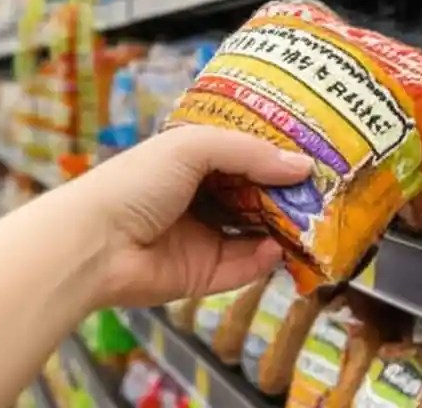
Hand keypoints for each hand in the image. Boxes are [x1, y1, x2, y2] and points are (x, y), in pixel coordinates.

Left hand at [78, 125, 310, 306]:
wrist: (96, 243)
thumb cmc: (136, 182)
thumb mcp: (194, 147)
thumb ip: (250, 153)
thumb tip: (302, 165)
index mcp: (192, 161)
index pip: (243, 155)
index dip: (276, 154)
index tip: (315, 153)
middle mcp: (200, 198)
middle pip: (254, 195)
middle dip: (287, 194)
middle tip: (325, 192)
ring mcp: (202, 237)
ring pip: (255, 233)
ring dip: (283, 228)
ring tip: (316, 221)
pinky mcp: (203, 275)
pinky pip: (244, 267)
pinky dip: (264, 260)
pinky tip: (280, 248)